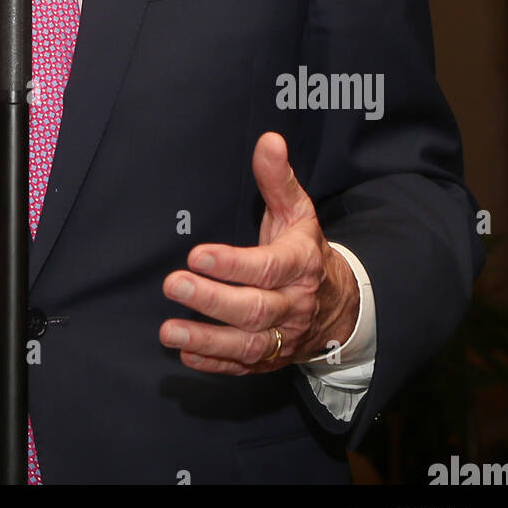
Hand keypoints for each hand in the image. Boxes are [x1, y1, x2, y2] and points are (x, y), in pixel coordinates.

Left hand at [160, 132, 358, 373]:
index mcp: (301, 264)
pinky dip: (215, 364)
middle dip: (213, 300)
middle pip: (255, 309)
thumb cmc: (304, 249)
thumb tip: (268, 139)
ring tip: (168, 331)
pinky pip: (244, 367)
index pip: (269, 267)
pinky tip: (185, 355)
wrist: (339, 304)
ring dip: (207, 340)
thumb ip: (278, 178)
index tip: (198, 254)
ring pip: (249, 345)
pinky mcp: (273, 360)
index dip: (234, 264)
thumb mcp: (297, 211)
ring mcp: (285, 336)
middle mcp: (295, 304)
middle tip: (173, 285)